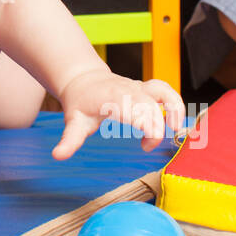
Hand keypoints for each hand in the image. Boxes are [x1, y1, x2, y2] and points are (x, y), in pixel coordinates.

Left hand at [51, 70, 185, 158]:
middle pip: (152, 104)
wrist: (82, 79)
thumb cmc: (80, 102)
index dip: (148, 127)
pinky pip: (165, 91)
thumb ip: (70, 140)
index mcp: (113, 98)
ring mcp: (138, 87)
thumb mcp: (73, 121)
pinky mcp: (144, 89)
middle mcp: (129, 90)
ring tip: (177, 129)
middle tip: (147, 146)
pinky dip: (174, 104)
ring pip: (163, 91)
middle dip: (158, 125)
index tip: (146, 146)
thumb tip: (57, 156)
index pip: (136, 110)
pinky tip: (174, 123)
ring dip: (174, 107)